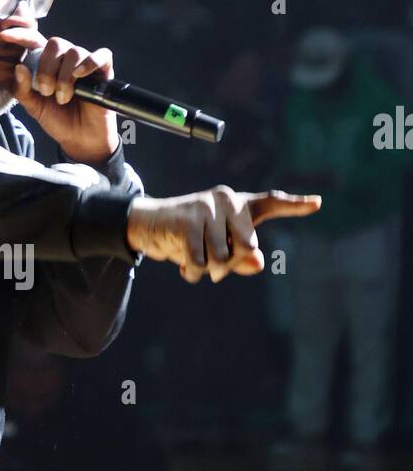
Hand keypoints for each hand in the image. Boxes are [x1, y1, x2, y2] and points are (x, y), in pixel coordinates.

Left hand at [0, 26, 119, 165]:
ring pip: (75, 52)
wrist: (79, 139)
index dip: (21, 35)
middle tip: (46, 91)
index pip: (35, 40)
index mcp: (48, 63)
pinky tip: (80, 76)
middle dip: (47, 68)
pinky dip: (89, 63)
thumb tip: (19, 67)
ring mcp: (86, 65)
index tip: (4, 36)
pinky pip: (101, 56)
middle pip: (56, 43)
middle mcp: (66, 60)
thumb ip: (22, 89)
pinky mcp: (104, 72)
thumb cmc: (57, 119)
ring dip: (65, 76)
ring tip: (62, 98)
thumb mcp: (34, 106)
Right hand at [125, 186, 321, 282]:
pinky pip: (199, 261)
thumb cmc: (194, 238)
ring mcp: (207, 207)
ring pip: (220, 258)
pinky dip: (191, 271)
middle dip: (228, 264)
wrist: (151, 225)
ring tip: (194, 258)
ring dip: (206, 270)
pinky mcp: (187, 220)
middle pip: (246, 247)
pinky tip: (182, 261)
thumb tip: (257, 262)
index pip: (272, 202)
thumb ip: (243, 259)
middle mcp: (227, 199)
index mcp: (241, 204)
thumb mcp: (221, 250)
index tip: (318, 203)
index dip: (296, 205)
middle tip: (211, 261)